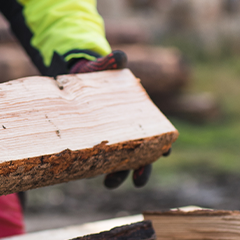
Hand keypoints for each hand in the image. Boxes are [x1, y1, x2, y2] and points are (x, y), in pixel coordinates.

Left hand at [68, 50, 153, 188]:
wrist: (75, 77)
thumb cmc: (96, 72)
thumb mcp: (104, 65)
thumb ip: (112, 61)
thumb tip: (120, 56)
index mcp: (139, 115)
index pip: (157, 134)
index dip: (162, 146)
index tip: (164, 154)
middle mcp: (128, 131)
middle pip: (141, 155)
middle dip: (142, 170)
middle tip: (139, 181)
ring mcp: (111, 138)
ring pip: (121, 162)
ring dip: (119, 175)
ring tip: (110, 184)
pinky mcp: (92, 142)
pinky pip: (99, 160)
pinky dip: (98, 169)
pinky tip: (91, 176)